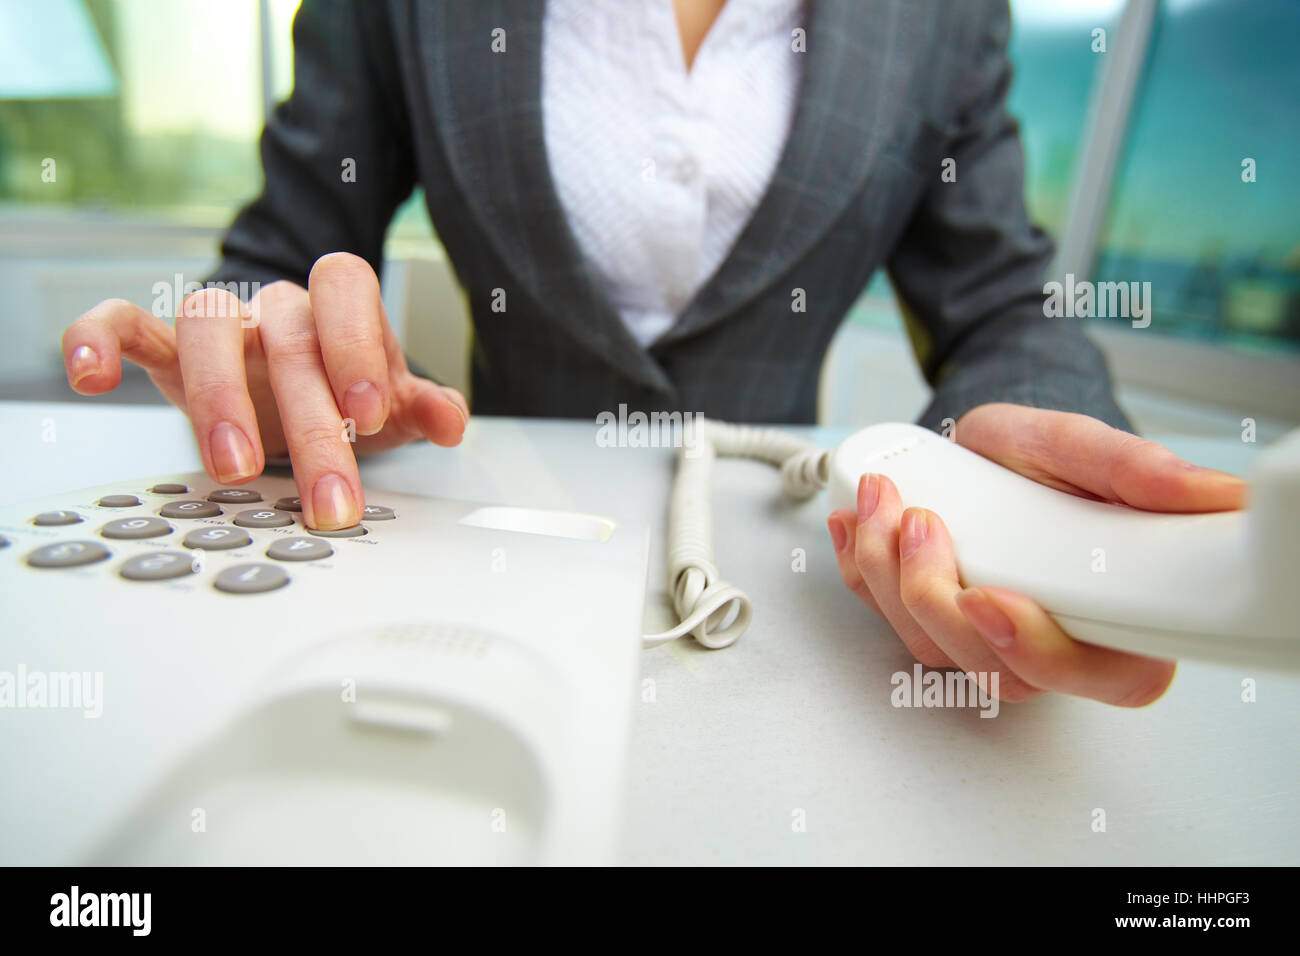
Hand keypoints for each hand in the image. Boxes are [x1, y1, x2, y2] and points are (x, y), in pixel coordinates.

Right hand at [62, 253, 467, 529]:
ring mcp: (224, 326)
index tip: (367, 411)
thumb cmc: (343, 394)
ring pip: (207, 325)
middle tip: (330, 498)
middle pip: (291, 340)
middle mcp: (279, 309)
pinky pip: (123, 321)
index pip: (345, 287)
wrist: (297, 393)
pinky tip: (90, 376)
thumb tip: (452, 422)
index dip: (356, 341)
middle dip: (314, 425)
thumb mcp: (390, 409)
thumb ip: (422, 408)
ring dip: (220, 399)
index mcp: (336, 309)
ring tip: (235, 468)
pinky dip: (99, 338)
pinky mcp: (166, 347)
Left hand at [826, 403, 1246, 705]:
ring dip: (890, 578)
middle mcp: (1050, 639)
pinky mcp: (933, 619)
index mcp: (1115, 615)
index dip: (1042, 651)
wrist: (996, 447)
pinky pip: (888, 621)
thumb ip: (1135, 470)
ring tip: (882, 501)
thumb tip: (1210, 493)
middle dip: (938, 599)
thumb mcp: (1086, 446)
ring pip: (933, 649)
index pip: (1101, 675)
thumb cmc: (1048, 458)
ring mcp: (985, 636)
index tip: (991, 599)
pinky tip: (854, 522)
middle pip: (997, 672)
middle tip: (920, 523)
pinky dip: (860, 571)